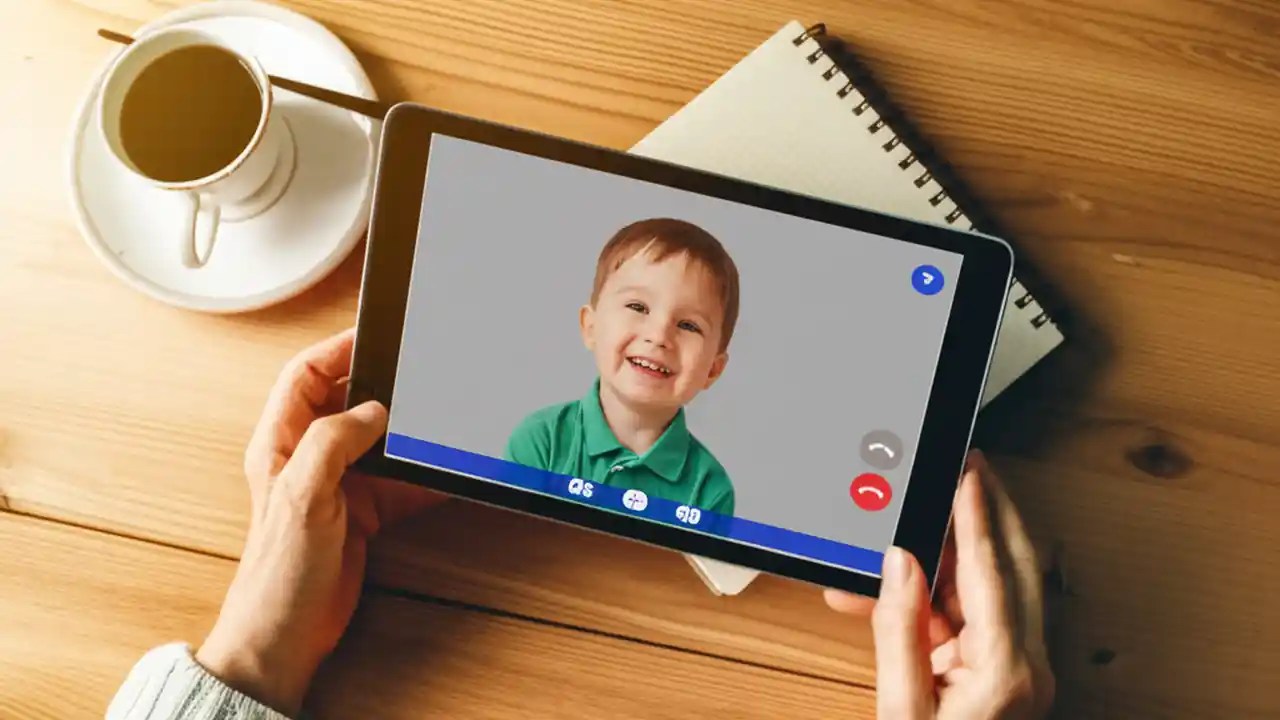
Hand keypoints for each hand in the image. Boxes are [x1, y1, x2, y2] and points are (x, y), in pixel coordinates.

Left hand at [195, 328, 442, 715]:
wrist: (286, 635)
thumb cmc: (276, 574)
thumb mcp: (301, 496)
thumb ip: (333, 443)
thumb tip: (372, 410)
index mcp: (281, 443)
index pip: (305, 376)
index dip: (337, 349)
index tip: (375, 333)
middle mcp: (308, 458)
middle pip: (348, 402)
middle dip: (383, 386)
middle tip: (416, 372)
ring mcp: (338, 485)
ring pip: (381, 441)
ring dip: (409, 433)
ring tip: (437, 419)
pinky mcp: (363, 513)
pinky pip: (401, 482)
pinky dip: (426, 477)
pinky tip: (446, 473)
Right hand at [825, 452, 1053, 718]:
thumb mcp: (900, 713)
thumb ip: (897, 632)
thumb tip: (897, 563)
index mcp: (1006, 672)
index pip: (990, 571)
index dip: (974, 514)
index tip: (966, 469)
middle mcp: (1026, 666)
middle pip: (1014, 566)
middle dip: (990, 512)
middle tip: (967, 467)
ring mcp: (1022, 672)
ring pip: (997, 587)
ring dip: (953, 555)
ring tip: (913, 526)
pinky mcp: (1005, 678)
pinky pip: (978, 617)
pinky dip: (941, 595)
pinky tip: (903, 584)